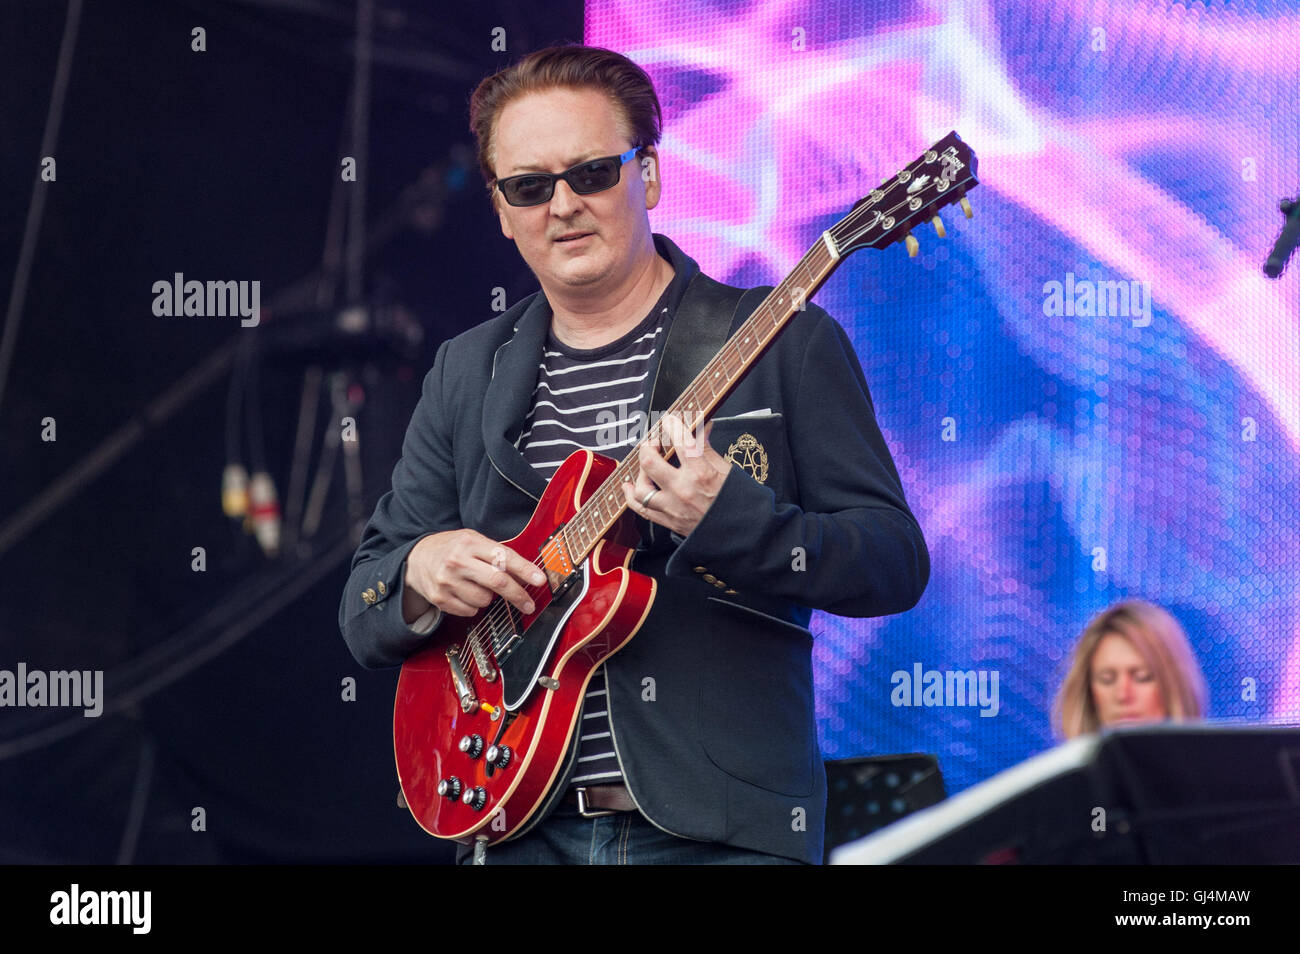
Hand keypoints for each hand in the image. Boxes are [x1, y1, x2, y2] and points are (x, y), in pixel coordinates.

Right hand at [402, 529, 546, 621]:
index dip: (525, 570)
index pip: (503, 557)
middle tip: (529, 604)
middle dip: (518, 595)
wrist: (416, 558)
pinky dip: (473, 605)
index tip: (540, 580)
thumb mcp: (472, 540)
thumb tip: (527, 572)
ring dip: (488, 597)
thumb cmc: (451, 548)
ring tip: (477, 585)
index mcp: (469, 543)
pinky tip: (465, 592)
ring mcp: (447, 581)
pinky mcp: (440, 598)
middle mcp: (457, 561)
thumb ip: (496, 553)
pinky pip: (470, 611)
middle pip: (497, 582)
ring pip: (484, 600)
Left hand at [622, 413, 732, 537]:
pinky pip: (641, 509)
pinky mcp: (669, 522)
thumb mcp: (728, 471)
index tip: (670, 420)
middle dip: (649, 446)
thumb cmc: (739, 504)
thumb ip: (707, 449)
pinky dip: (632, 497)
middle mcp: (683, 491)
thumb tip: (701, 428)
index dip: (672, 425)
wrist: (743, 536)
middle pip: (650, 462)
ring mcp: (673, 508)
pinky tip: (628, 486)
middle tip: (655, 442)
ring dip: (640, 473)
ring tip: (647, 464)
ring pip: (640, 488)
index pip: (680, 441)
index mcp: (701, 474)